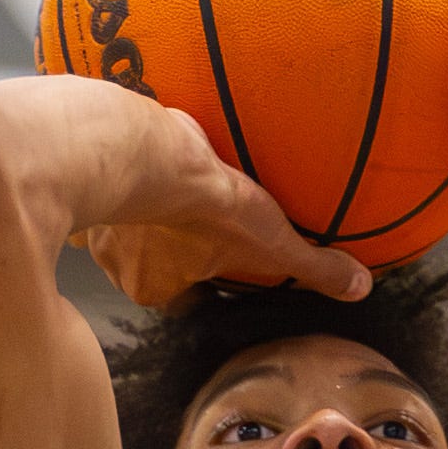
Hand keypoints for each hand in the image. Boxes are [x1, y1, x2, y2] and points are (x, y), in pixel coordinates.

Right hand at [77, 100, 369, 307]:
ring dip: (145, 205)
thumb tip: (360, 288)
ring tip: (175, 180)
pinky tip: (142, 154)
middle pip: (150, 261)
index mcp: (160, 290)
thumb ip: (315, 268)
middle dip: (170, 241)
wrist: (147, 153)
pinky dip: (119, 172)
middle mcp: (120, 268)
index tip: (214, 251)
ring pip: (124, 223)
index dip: (198, 275)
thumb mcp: (275, 243)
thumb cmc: (210, 207)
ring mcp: (97, 224)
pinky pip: (101, 183)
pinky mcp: (87, 178)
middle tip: (196, 212)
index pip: (179, 295)